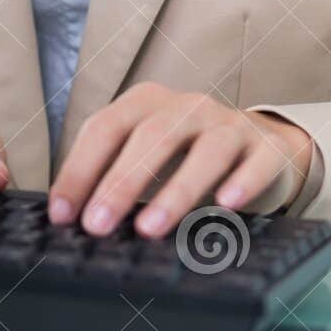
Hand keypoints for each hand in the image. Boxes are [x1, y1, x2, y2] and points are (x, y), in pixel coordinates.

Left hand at [47, 83, 313, 237]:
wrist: (260, 143)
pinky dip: (243, 181)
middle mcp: (189, 106)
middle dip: (121, 182)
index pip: (106, 127)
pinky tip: (226, 204)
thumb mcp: (147, 152)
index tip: (62, 214)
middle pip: (152, 136)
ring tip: (150, 228)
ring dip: (176, 190)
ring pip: (206, 151)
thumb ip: (113, 174)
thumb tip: (70, 219)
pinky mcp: (268, 147)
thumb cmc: (187, 153)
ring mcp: (231, 124)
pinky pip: (258, 161)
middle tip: (97, 225)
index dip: (80, 169)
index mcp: (148, 102)